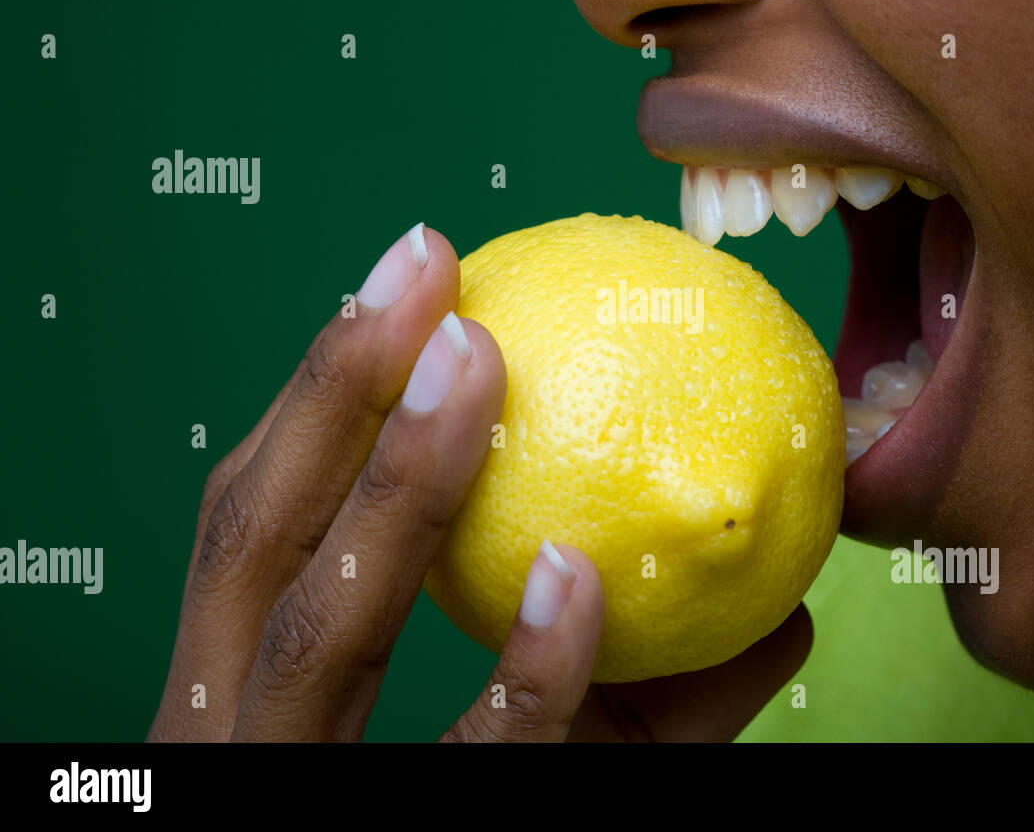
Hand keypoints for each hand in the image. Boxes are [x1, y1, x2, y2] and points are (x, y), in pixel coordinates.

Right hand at [149, 223, 809, 741]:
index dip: (314, 394)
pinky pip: (469, 769)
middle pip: (251, 544)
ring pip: (321, 637)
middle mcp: (234, 739)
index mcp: (244, 687)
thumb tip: (776, 600)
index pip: (250, 518)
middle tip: (427, 277)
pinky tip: (576, 577)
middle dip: (329, 398)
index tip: (407, 276)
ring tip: (477, 366)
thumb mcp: (549, 766)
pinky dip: (518, 673)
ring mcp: (297, 800)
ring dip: (396, 488)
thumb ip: (637, 683)